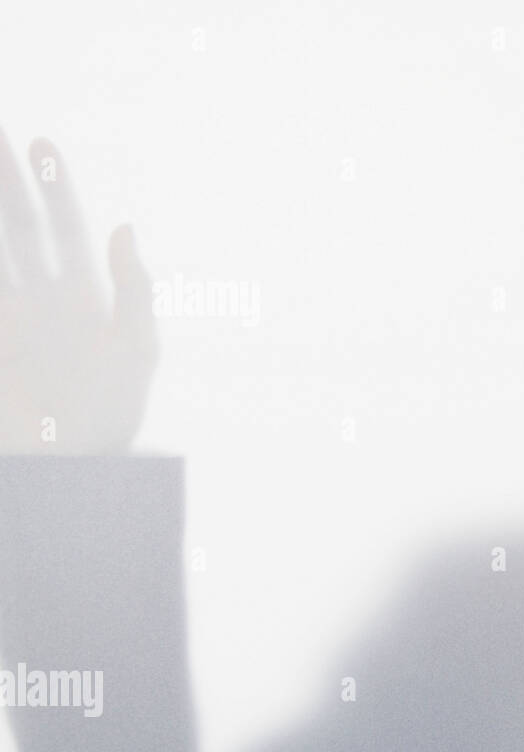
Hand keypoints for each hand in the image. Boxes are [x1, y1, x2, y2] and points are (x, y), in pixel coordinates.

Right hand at [0, 128, 157, 453]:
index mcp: (83, 294)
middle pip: (17, 226)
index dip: (55, 186)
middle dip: (5, 180)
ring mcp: (8, 315)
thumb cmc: (115, 411)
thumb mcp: (138, 350)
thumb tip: (124, 227)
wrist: (75, 464)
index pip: (66, 228)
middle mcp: (40, 296)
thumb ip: (135, 289)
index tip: (41, 142)